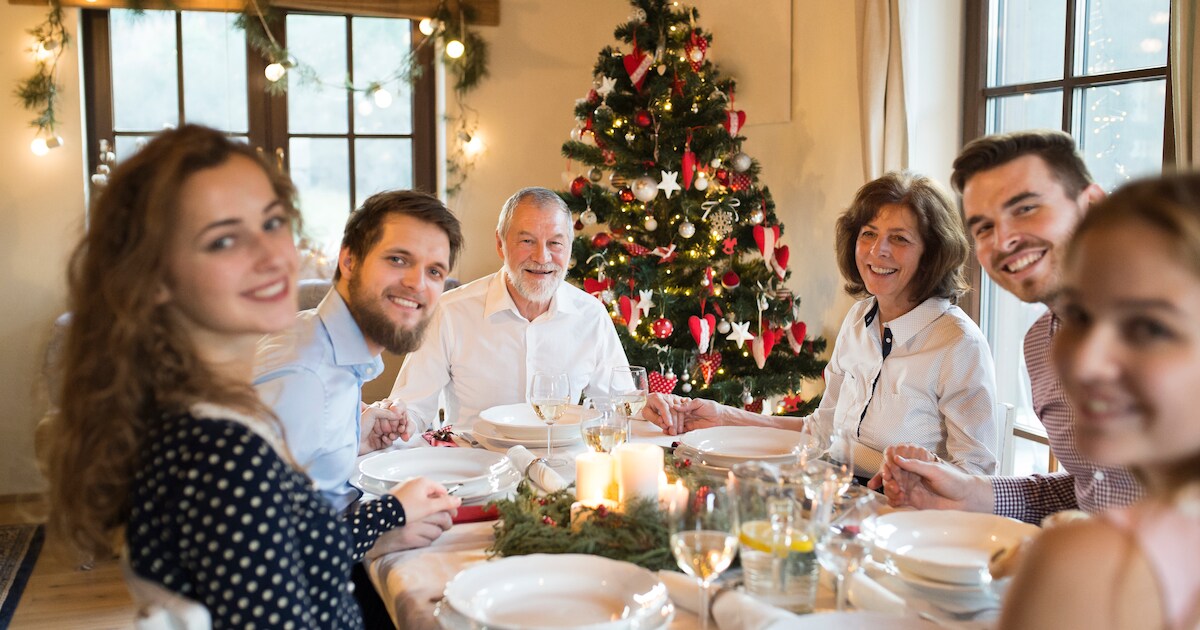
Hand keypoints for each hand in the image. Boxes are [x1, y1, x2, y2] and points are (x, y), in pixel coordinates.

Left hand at [359, 399, 417, 453]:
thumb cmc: (359, 425)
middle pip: (396, 422)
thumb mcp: (372, 412)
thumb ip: (387, 411)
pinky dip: (388, 440)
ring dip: (394, 433)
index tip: (399, 417)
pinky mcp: (380, 442)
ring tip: (391, 435)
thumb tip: (399, 415)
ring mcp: (380, 432)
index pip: (393, 410)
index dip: (398, 414)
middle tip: (397, 428)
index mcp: (377, 412)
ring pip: (394, 432)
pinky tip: (383, 439)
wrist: (352, 441)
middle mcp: (379, 421)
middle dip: (397, 425)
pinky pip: (390, 441)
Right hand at [364, 511, 453, 559]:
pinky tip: (418, 539)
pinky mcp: (410, 539)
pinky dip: (425, 542)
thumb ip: (423, 503)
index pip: (441, 503)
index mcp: (416, 502)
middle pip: (444, 518)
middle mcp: (415, 513)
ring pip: (437, 532)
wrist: (373, 531)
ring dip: (435, 533)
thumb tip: (444, 504)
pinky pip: (428, 542)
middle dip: (446, 523)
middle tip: (445, 524)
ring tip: (426, 532)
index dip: (450, 508)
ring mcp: (413, 527)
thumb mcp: (407, 505)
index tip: (452, 511)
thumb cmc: (390, 518)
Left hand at [388, 476, 461, 524]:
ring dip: (426, 504)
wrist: (385, 514)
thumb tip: (457, 500)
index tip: (447, 510)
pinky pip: (413, 497)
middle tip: (435, 514)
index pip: (442, 490)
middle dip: (436, 503)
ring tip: (423, 515)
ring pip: (422, 495)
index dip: (446, 501)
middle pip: (432, 492)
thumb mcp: (429, 507)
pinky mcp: (399, 493)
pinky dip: (416, 504)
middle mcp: (414, 480)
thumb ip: (445, 503)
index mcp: (423, 481)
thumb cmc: (406, 510)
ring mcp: (406, 486)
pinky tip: (414, 513)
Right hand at [642, 394, 722, 434]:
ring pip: (676, 424)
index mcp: (687, 405)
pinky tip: (670, 432)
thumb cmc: (712, 408)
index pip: (676, 408)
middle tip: (662, 422)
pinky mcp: (691, 428)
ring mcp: (688, 421)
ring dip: (670, 426)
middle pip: (675, 417)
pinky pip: (681, 430)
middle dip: (668, 420)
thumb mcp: (699, 403)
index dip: (669, 411)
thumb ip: (687, 405)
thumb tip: (675, 406)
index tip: (663, 413)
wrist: (721, 418)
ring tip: (664, 428)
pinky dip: (676, 431)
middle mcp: (686, 413)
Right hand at [877, 443, 993, 511]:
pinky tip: (898, 499)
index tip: (886, 471)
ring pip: (892, 488)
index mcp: (916, 466)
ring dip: (890, 490)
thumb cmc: (954, 481)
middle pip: (892, 477)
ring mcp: (912, 489)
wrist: (965, 499)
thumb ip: (915, 465)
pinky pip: (898, 501)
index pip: (897, 464)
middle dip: (888, 480)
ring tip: (897, 492)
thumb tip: (897, 458)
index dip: (888, 466)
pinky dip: (894, 500)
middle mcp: (912, 477)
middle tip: (893, 484)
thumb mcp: (934, 470)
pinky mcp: (913, 502)